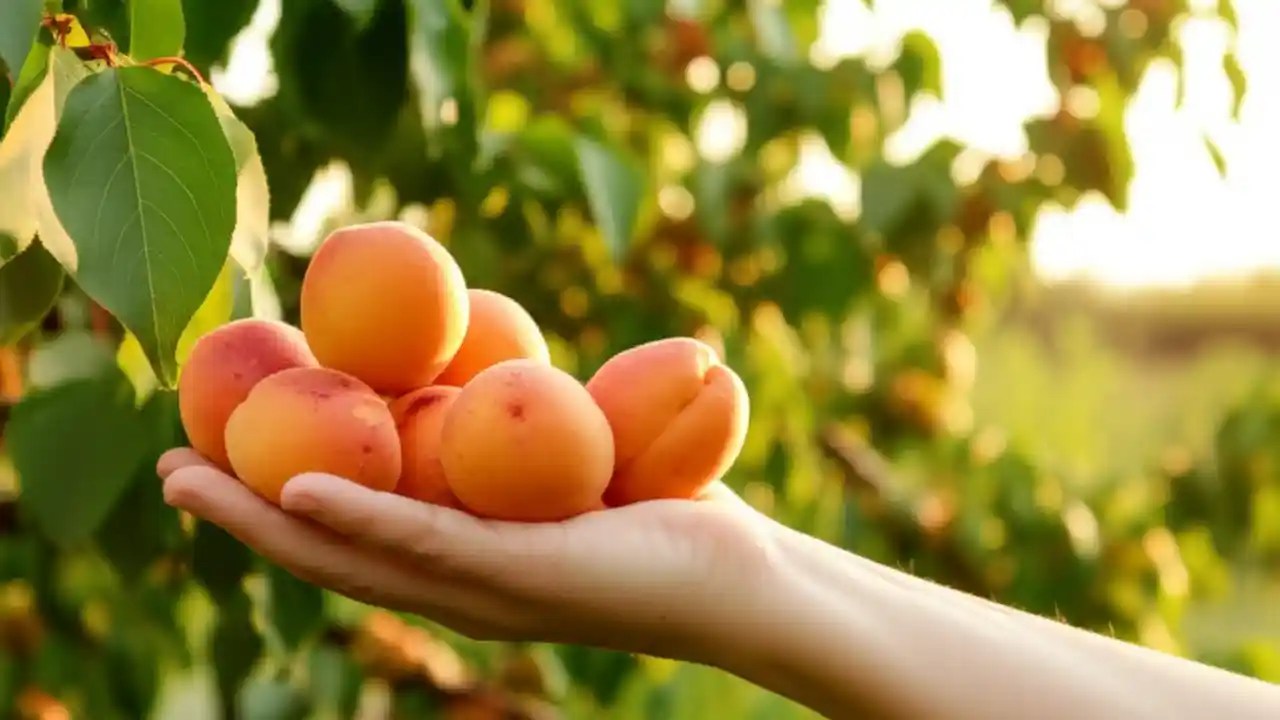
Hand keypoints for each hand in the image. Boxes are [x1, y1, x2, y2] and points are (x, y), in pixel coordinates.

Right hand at [156, 448, 784, 665]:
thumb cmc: (664, 519)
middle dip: (242, 515)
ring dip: (267, 519)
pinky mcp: (522, 577)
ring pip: (353, 557)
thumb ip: (522, 437)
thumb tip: (497, 374)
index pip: (350, 534)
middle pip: (326, 553)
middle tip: (166, 469)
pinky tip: (302, 489)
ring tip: (190, 480)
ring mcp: (483, 590)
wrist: (742, 578)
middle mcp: (457, 588)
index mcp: (462, 561)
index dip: (274, 498)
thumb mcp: (572, 469)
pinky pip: (427, 543)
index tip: (216, 453)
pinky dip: (360, 518)